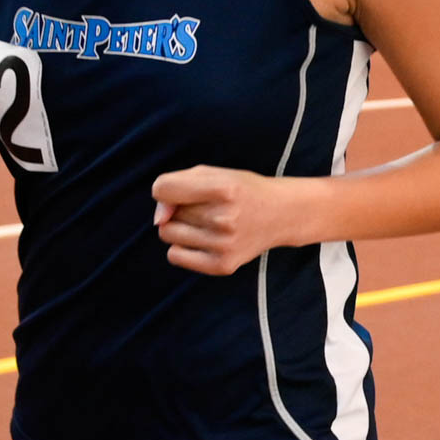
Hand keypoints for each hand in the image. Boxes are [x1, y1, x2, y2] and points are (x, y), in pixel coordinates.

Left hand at [152, 166, 310, 275]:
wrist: (281, 214)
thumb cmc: (241, 190)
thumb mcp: (215, 174)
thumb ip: (177, 185)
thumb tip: (158, 221)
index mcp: (224, 188)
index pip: (163, 189)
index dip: (165, 189)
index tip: (182, 190)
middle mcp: (224, 218)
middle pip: (167, 214)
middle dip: (180, 208)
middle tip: (207, 207)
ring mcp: (224, 245)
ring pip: (168, 234)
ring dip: (180, 227)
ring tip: (206, 222)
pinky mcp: (223, 265)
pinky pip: (175, 256)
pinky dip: (182, 247)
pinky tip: (203, 239)